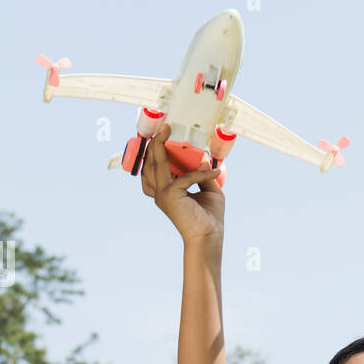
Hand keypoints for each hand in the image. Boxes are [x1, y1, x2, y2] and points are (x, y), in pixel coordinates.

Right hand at [140, 123, 224, 241]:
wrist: (209, 236)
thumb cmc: (209, 217)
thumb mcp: (209, 191)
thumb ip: (204, 174)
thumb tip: (202, 156)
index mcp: (166, 191)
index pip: (154, 168)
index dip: (155, 151)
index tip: (162, 134)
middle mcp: (159, 192)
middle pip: (150, 163)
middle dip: (153, 143)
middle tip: (163, 128)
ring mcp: (162, 194)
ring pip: (156, 164)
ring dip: (160, 146)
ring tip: (167, 132)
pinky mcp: (169, 195)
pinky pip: (185, 177)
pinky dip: (200, 173)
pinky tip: (214, 172)